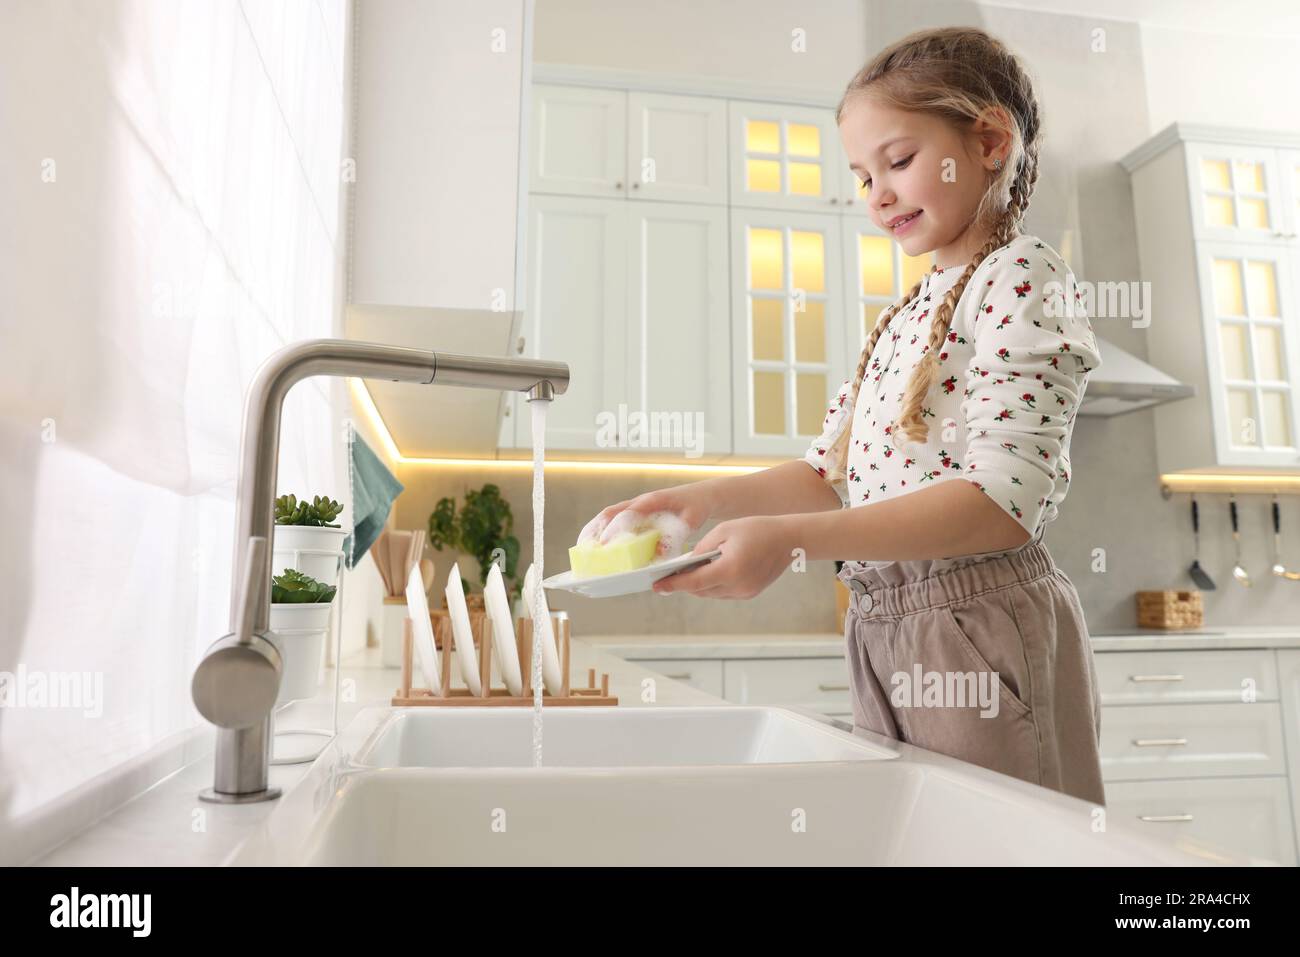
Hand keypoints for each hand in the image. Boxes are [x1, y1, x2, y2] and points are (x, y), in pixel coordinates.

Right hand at [579, 483, 716, 554]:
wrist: (702, 495)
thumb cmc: (696, 506)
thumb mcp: (691, 521)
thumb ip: (676, 535)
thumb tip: (659, 552)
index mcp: (652, 501)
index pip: (627, 514)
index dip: (614, 529)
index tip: (604, 545)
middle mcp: (640, 501)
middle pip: (610, 512)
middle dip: (595, 529)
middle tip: (583, 547)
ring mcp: (636, 505)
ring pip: (609, 515)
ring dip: (594, 529)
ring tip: (582, 548)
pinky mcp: (637, 511)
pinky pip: (615, 519)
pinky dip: (603, 530)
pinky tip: (598, 545)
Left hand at [652, 515, 795, 599]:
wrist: (789, 538)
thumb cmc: (756, 529)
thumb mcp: (723, 531)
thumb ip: (701, 548)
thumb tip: (686, 564)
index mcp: (730, 569)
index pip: (694, 582)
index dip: (673, 584)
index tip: (656, 585)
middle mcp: (738, 586)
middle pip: (701, 590)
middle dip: (683, 583)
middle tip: (666, 576)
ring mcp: (745, 592)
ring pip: (711, 594)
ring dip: (697, 585)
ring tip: (684, 573)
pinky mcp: (750, 593)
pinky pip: (723, 592)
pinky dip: (712, 585)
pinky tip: (706, 573)